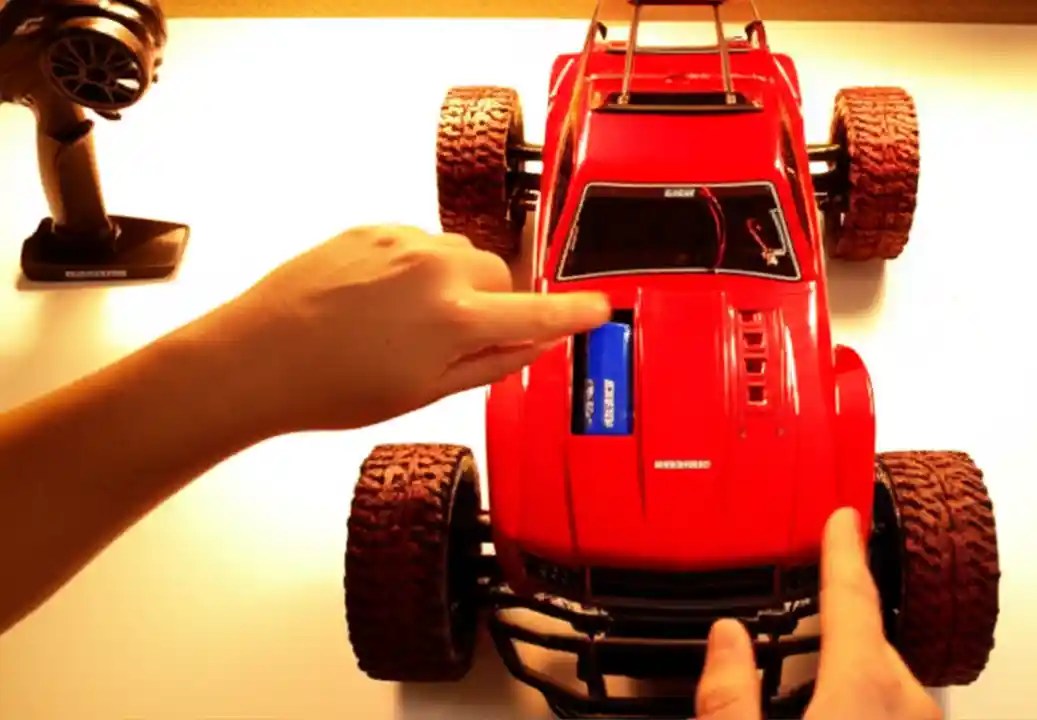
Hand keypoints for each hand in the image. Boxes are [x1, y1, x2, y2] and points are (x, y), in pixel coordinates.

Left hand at [202, 225, 609, 433]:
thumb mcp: (426, 392)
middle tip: (458, 340)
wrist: (257, 357)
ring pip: (460, 256)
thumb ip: (493, 364)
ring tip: (407, 324)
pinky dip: (416, 269)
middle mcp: (436, 270)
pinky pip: (418, 244)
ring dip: (454, 284)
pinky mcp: (371, 227)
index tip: (599, 309)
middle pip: (499, 276)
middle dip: (493, 304)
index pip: (537, 314)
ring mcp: (402, 242)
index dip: (574, 314)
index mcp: (456, 319)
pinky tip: (380, 302)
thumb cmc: (331, 386)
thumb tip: (536, 346)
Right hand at [694, 508, 941, 719]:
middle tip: (804, 640)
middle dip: (840, 636)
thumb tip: (726, 638)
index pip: (851, 600)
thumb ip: (728, 698)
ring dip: (855, 686)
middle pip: (871, 650)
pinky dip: (869, 713)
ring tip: (810, 706)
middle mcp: (906, 711)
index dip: (843, 554)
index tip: (844, 519)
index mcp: (861, 694)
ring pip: (887, 691)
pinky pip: (894, 718)